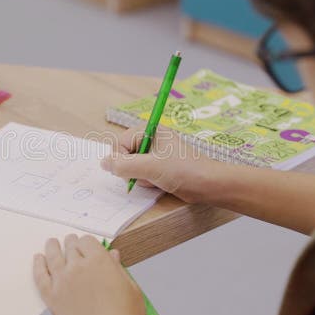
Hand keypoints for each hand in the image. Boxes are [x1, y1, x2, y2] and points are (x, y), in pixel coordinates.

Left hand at [33, 235, 146, 314]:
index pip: (87, 241)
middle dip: (71, 243)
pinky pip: (40, 276)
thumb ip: (118, 269)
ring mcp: (63, 281)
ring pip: (53, 256)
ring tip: (51, 244)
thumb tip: (113, 257)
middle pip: (70, 246)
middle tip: (69, 242)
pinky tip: (38, 260)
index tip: (86, 245)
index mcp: (100, 261)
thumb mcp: (130, 288)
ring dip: (52, 247)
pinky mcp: (52, 297)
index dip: (87, 242)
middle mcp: (78, 267)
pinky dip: (38, 266)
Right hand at [100, 126, 215, 203]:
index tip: (131, 169)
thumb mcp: (150, 167)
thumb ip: (124, 165)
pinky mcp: (159, 166)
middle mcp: (151, 139)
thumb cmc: (185, 171)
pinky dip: (147, 181)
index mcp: (149, 130)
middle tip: (148, 174)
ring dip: (140, 177)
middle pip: (124, 155)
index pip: (119, 143)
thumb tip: (104, 164)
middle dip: (132, 169)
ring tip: (157, 179)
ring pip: (132, 167)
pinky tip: (159, 183)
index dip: (121, 159)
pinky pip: (142, 174)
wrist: (210, 185)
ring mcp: (155, 153)